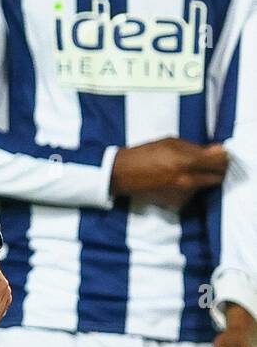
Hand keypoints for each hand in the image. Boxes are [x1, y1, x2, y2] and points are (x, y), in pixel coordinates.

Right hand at [111, 138, 227, 208]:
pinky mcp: (178, 203)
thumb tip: (218, 150)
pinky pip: (192, 193)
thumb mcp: (170, 143)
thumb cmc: (144, 154)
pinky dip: (188, 187)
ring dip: (200, 178)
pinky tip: (173, 181)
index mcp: (187, 161)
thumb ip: (195, 148)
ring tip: (182, 171)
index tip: (219, 154)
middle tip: (205, 162)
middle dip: (215, 169)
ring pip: (204, 185)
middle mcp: (189, 180)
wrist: (122, 174)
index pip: (221, 161)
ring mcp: (184, 193)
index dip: (223, 157)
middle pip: (218, 176)